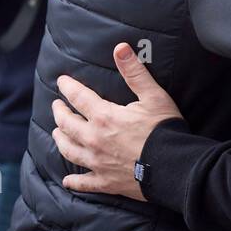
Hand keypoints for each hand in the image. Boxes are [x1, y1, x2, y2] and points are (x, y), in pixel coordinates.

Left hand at [51, 43, 183, 200]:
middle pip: (67, 124)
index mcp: (104, 117)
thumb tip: (120, 47)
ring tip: (57, 133)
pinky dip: (74, 182)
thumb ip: (134, 72)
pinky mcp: (106, 181)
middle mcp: (94, 139)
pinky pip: (84, 183)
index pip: (78, 97)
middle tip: (56, 106)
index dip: (68, 86)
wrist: (174, 167)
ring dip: (60, 140)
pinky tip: (68, 180)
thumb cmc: (165, 130)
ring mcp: (98, 162)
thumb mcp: (153, 96)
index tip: (61, 81)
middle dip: (59, 112)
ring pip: (69, 150)